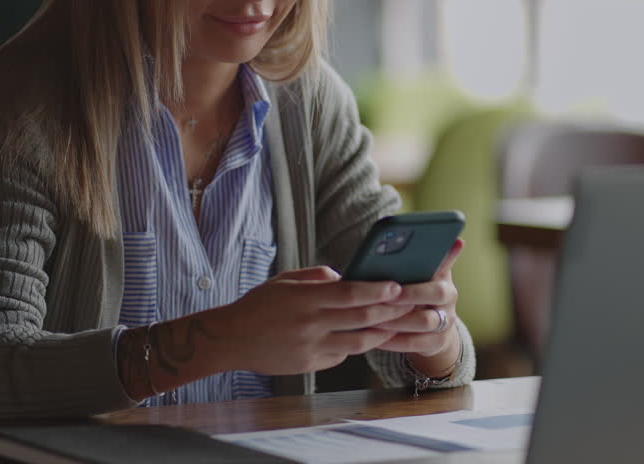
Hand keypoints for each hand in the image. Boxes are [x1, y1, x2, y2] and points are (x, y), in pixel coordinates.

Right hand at [214, 266, 415, 375]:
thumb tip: (345, 278)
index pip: (349, 293)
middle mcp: (311, 324)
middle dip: (391, 312)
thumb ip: (317, 277)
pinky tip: (369, 339)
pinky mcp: (310, 366)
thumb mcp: (285, 281)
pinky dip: (356, 346)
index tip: (397, 286)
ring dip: (382, 333)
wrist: (231, 339)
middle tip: (412, 307)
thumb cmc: (258, 305)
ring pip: (358, 342)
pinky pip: (341, 356)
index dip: (376, 291)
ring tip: (399, 326)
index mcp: (306, 299)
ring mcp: (311, 347)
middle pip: (361, 318)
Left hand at [374, 238, 464, 367]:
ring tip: (374, 316)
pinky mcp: (437, 343)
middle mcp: (449, 298)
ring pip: (425, 321)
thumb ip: (417, 257)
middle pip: (436, 292)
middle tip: (385, 293)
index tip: (404, 265)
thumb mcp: (418, 273)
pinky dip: (394, 341)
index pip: (444, 265)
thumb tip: (424, 235)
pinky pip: (416, 344)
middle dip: (410, 292)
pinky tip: (375, 336)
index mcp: (443, 274)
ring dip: (398, 319)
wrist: (433, 328)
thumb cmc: (415, 291)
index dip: (426, 260)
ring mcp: (446, 322)